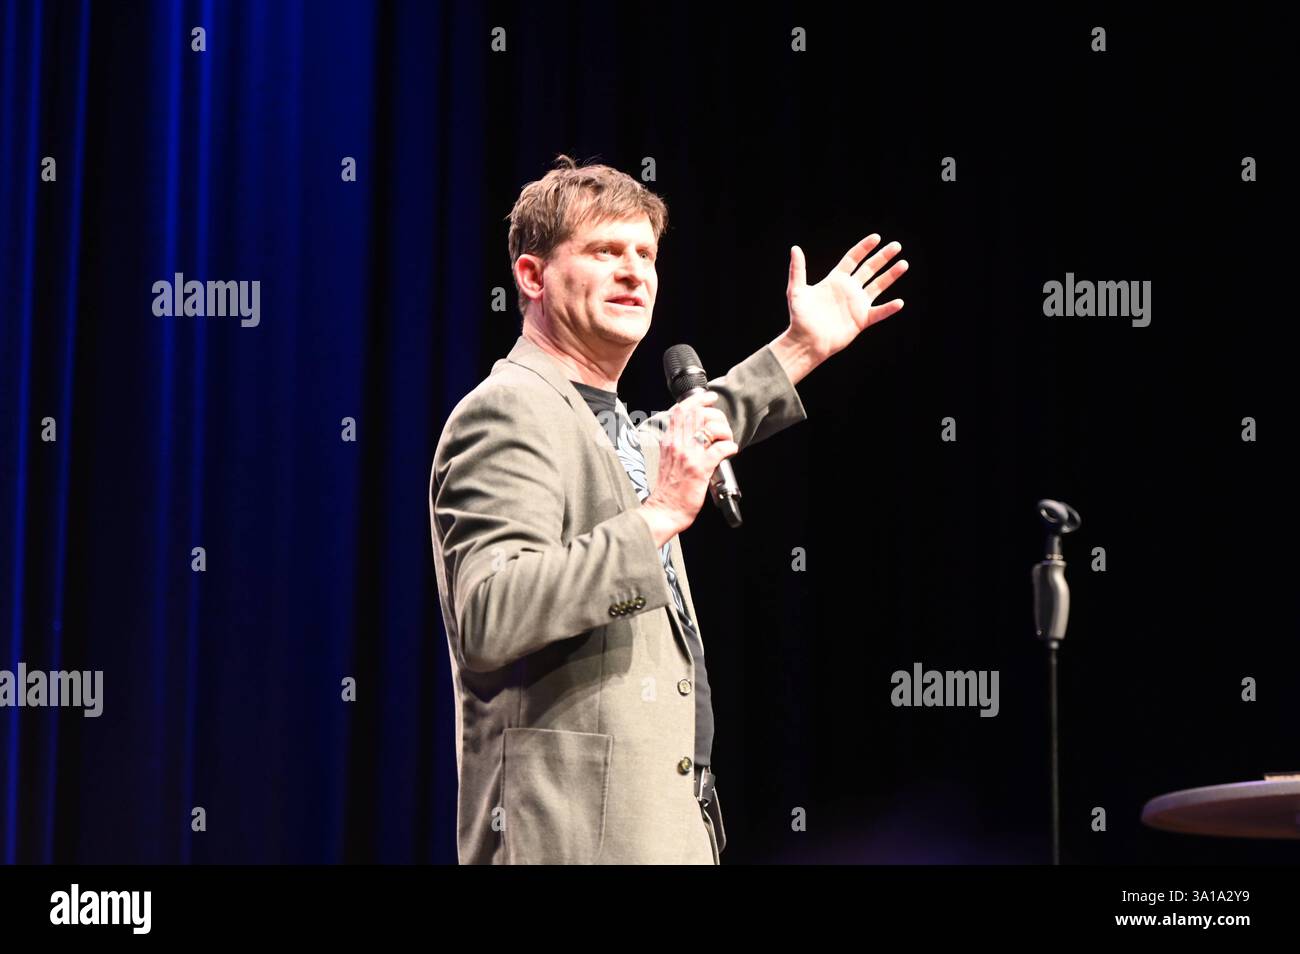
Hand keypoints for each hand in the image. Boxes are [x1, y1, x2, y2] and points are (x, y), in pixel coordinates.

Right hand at [636, 391, 737, 546]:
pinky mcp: (700, 469)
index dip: (697, 400)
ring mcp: (689, 456)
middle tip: (723, 423)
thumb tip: (692, 432)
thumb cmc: (668, 489)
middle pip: (698, 414)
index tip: (709, 397)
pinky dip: (730, 447)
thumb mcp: (667, 458)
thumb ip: (676, 443)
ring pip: (710, 428)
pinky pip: (720, 449)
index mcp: (668, 441)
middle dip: (715, 414)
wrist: (664, 510)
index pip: (681, 410)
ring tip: (726, 440)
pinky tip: (731, 451)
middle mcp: (677, 444)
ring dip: (724, 431)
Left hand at [783, 233, 908, 366]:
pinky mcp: (861, 320)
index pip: (853, 259)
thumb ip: (798, 270)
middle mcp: (849, 289)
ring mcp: (857, 304)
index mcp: (835, 280)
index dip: (864, 248)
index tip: (876, 238)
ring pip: (878, 286)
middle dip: (883, 257)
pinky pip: (879, 312)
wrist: (806, 342)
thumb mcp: (796, 291)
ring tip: (903, 264)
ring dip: (891, 276)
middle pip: (869, 269)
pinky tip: (899, 302)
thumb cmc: (799, 317)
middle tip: (896, 246)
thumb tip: (795, 249)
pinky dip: (889, 308)